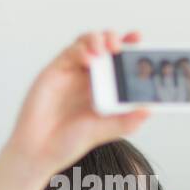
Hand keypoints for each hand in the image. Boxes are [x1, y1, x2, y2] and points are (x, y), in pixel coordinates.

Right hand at [2, 30, 151, 189]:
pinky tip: (89, 61)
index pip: (120, 60)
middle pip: (105, 44)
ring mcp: (72, 72)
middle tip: (121, 46)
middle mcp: (90, 76)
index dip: (130, 47)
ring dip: (99, 39)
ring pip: (87, 42)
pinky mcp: (55, 71)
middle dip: (115, 38)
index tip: (140, 40)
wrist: (40, 151)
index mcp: (105, 87)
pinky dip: (81, 50)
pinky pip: (70, 52)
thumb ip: (126, 121)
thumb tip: (148, 110)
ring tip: (107, 49)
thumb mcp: (104, 131)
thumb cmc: (69, 142)